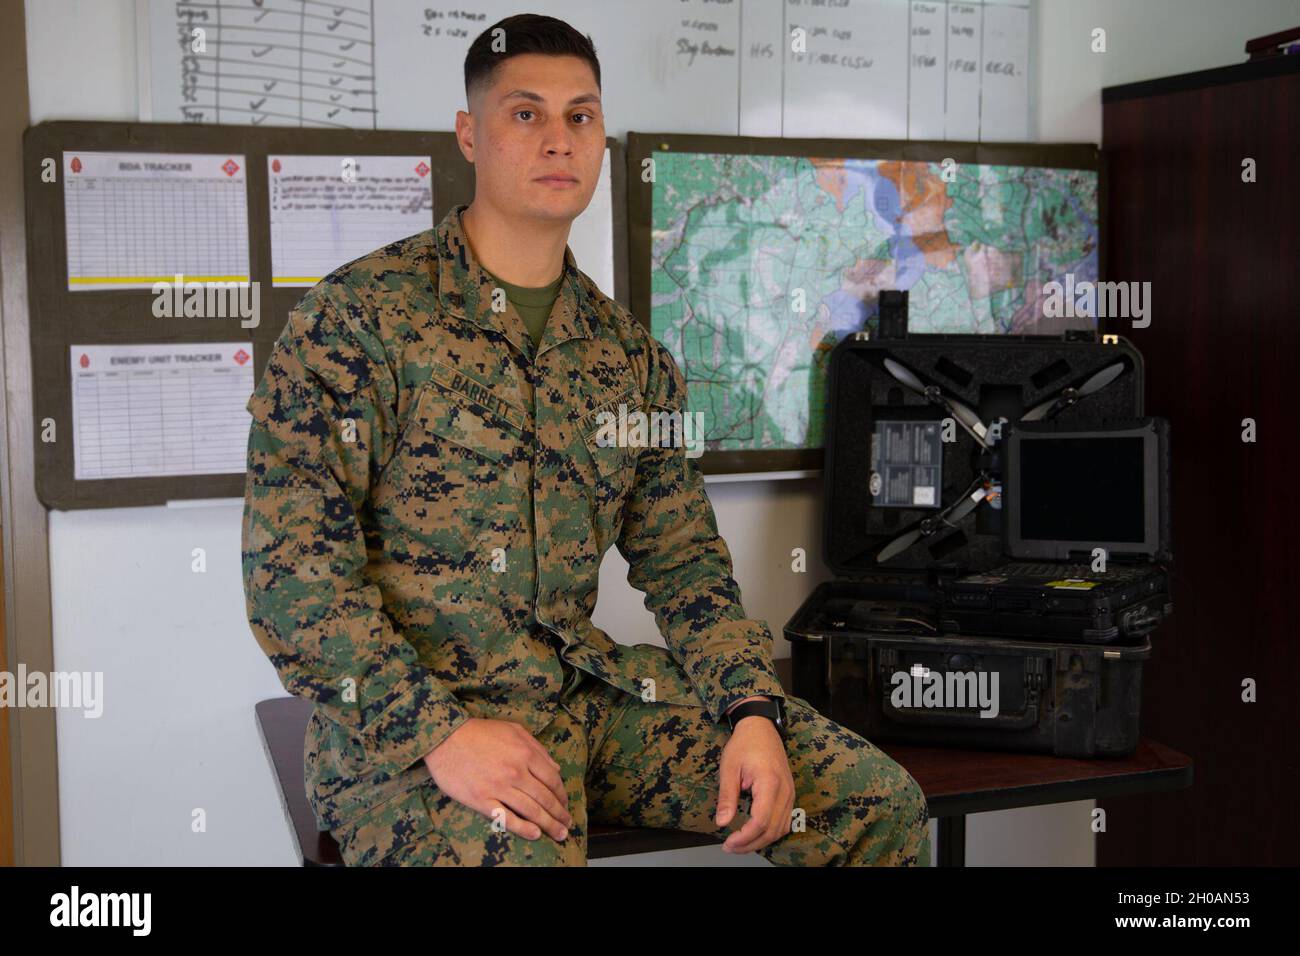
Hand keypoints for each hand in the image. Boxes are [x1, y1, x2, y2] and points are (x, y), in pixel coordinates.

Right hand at [422, 717, 572, 841]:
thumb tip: (556, 768)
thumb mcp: (513, 730)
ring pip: (530, 810)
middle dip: (559, 814)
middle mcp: (515, 772)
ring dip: (548, 824)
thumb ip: (537, 748)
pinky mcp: (481, 800)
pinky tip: (535, 834)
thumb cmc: (480, 732)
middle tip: (567, 825)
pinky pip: (506, 818)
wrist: (445, 738)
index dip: (562, 795)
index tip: (565, 804)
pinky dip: (523, 827)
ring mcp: (498, 788)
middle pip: (544, 798)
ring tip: (559, 834)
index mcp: (525, 753)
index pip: (552, 780)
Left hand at [714, 705, 795, 853]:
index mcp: (769, 783)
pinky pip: (784, 821)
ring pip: (781, 828)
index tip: (728, 842)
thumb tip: (722, 823)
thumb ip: (727, 796)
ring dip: (761, 841)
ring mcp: (790, 793)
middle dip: (751, 843)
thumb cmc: (744, 744)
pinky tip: (755, 834)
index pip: (761, 821)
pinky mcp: (789, 794)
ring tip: (740, 844)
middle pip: (772, 830)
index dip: (745, 837)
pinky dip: (771, 832)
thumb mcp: (729, 768)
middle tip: (730, 847)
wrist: (761, 728)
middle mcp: (785, 791)